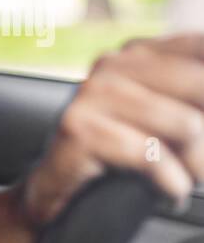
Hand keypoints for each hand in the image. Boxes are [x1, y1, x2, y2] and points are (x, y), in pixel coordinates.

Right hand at [19, 33, 203, 227]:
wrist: (52, 191)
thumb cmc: (117, 156)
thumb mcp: (162, 118)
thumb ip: (193, 98)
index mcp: (139, 52)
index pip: (202, 49)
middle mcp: (113, 64)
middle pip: (202, 86)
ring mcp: (93, 95)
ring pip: (186, 126)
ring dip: (198, 166)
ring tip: (188, 180)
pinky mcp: (79, 131)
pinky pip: (152, 157)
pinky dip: (171, 185)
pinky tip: (167, 194)